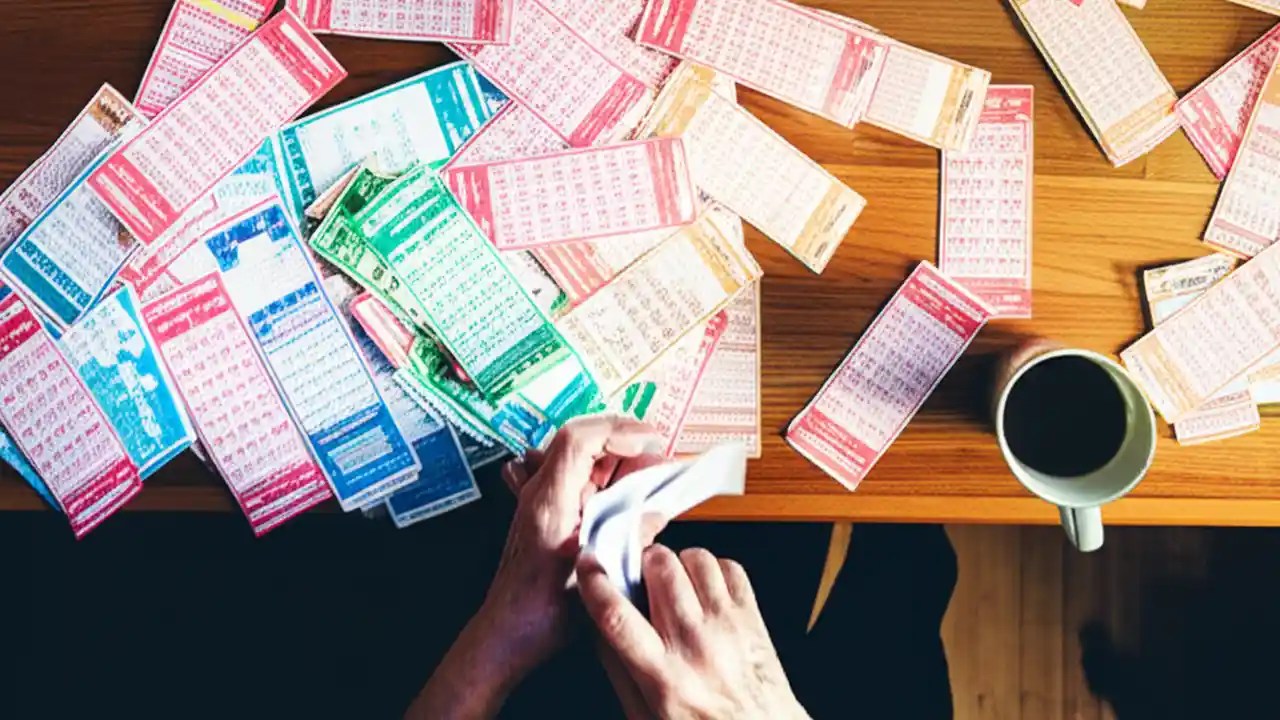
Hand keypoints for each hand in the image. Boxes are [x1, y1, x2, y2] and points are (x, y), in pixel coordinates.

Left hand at [407, 416, 660, 719]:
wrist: (510, 631)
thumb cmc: (543, 612)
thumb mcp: (596, 576)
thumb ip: (630, 538)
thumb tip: (657, 510)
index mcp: (548, 502)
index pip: (577, 440)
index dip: (616, 431)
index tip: (648, 441)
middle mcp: (540, 493)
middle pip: (580, 439)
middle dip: (622, 439)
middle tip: (655, 455)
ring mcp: (541, 499)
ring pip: (580, 455)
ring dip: (616, 456)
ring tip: (646, 471)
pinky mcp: (548, 510)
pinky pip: (577, 475)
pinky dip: (604, 473)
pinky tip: (624, 488)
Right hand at [577, 545, 809, 719]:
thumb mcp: (646, 717)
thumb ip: (619, 671)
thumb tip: (599, 629)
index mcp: (663, 675)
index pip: (618, 615)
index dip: (595, 582)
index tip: (588, 565)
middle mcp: (695, 643)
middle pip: (660, 569)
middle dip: (642, 563)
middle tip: (641, 579)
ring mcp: (727, 626)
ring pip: (696, 559)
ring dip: (678, 564)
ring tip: (675, 585)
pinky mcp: (752, 617)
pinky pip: (730, 567)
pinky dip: (713, 571)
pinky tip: (705, 591)